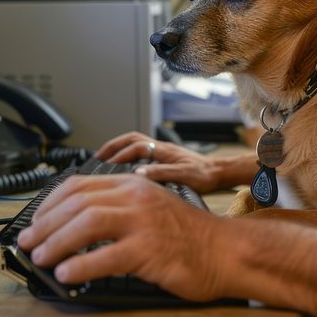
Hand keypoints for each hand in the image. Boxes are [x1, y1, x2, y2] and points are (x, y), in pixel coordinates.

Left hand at [17, 174, 227, 301]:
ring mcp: (143, 222)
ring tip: (41, 258)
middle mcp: (136, 196)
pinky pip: (106, 256)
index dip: (50, 204)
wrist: (224, 250)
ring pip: (87, 223)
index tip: (35, 222)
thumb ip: (116, 208)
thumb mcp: (148, 208)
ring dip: (56, 242)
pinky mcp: (150, 250)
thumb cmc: (186, 235)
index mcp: (133, 183)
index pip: (79, 185)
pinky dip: (80, 266)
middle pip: (78, 203)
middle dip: (46, 225)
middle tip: (28, 243)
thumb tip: (71, 224)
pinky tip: (67, 274)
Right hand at [94, 131, 226, 192]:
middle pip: (132, 139)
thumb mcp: (183, 177)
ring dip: (119, 148)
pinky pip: (141, 151)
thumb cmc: (205, 176)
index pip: (135, 148)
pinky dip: (128, 155)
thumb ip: (161, 174)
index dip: (119, 155)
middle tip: (97, 156)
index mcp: (164, 150)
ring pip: (136, 144)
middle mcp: (161, 148)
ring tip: (105, 159)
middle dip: (113, 146)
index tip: (106, 165)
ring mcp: (162, 152)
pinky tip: (124, 166)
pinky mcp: (164, 158)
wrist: (219, 173)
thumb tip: (138, 174)